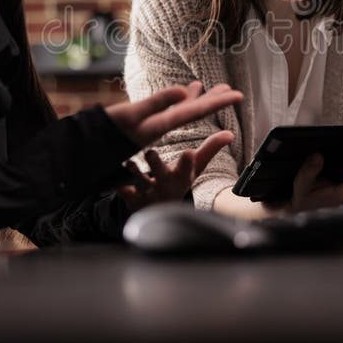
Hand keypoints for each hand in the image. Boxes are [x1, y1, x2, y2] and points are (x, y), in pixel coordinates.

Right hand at [106, 81, 242, 147]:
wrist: (86, 150)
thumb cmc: (105, 132)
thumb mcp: (130, 117)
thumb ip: (155, 104)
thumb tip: (182, 91)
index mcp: (161, 124)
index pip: (196, 111)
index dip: (217, 102)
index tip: (237, 95)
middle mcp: (160, 125)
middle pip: (192, 110)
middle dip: (211, 99)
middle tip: (232, 89)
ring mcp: (152, 126)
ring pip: (180, 110)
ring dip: (194, 98)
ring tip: (206, 85)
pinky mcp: (143, 126)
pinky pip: (166, 112)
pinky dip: (175, 102)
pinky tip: (181, 96)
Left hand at [117, 130, 233, 211]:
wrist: (159, 209)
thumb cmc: (178, 180)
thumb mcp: (194, 169)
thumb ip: (210, 149)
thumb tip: (230, 134)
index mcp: (182, 176)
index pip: (187, 169)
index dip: (187, 163)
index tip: (188, 153)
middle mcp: (166, 184)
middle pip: (161, 174)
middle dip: (156, 165)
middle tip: (151, 152)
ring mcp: (149, 193)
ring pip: (140, 181)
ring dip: (134, 172)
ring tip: (129, 162)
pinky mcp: (132, 198)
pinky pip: (123, 192)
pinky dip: (119, 186)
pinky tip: (113, 179)